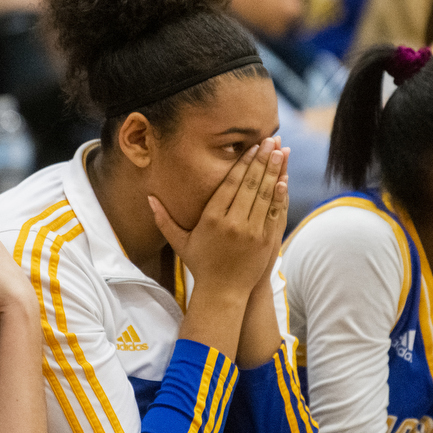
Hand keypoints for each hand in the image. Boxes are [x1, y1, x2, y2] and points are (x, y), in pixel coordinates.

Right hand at [150, 137, 288, 297]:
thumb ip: (164, 219)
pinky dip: (279, 195)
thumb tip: (148, 198)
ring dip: (274, 171)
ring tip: (280, 151)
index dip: (242, 164)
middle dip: (262, 159)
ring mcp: (251, 232)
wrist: (223, 293)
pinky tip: (284, 179)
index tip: (251, 148)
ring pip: (264, 195)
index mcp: (212, 219)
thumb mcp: (180, 242)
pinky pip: (274, 213)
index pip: (230, 184)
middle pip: (250, 184)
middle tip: (271, 139)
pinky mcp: (266, 241)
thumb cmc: (201, 266)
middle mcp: (233, 223)